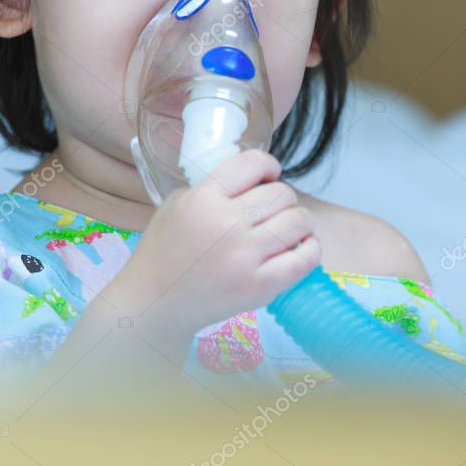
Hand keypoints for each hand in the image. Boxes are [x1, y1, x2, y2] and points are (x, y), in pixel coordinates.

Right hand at [118, 148, 321, 334]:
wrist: (155, 302)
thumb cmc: (164, 251)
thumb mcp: (177, 204)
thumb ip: (212, 186)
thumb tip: (254, 178)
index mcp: (202, 199)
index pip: (253, 163)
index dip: (268, 165)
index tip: (268, 175)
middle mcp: (226, 225)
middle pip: (281, 193)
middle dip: (282, 197)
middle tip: (271, 209)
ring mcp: (245, 257)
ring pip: (298, 220)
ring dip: (299, 220)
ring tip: (287, 227)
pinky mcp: (260, 287)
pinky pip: (305, 258)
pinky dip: (310, 248)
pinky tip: (300, 246)